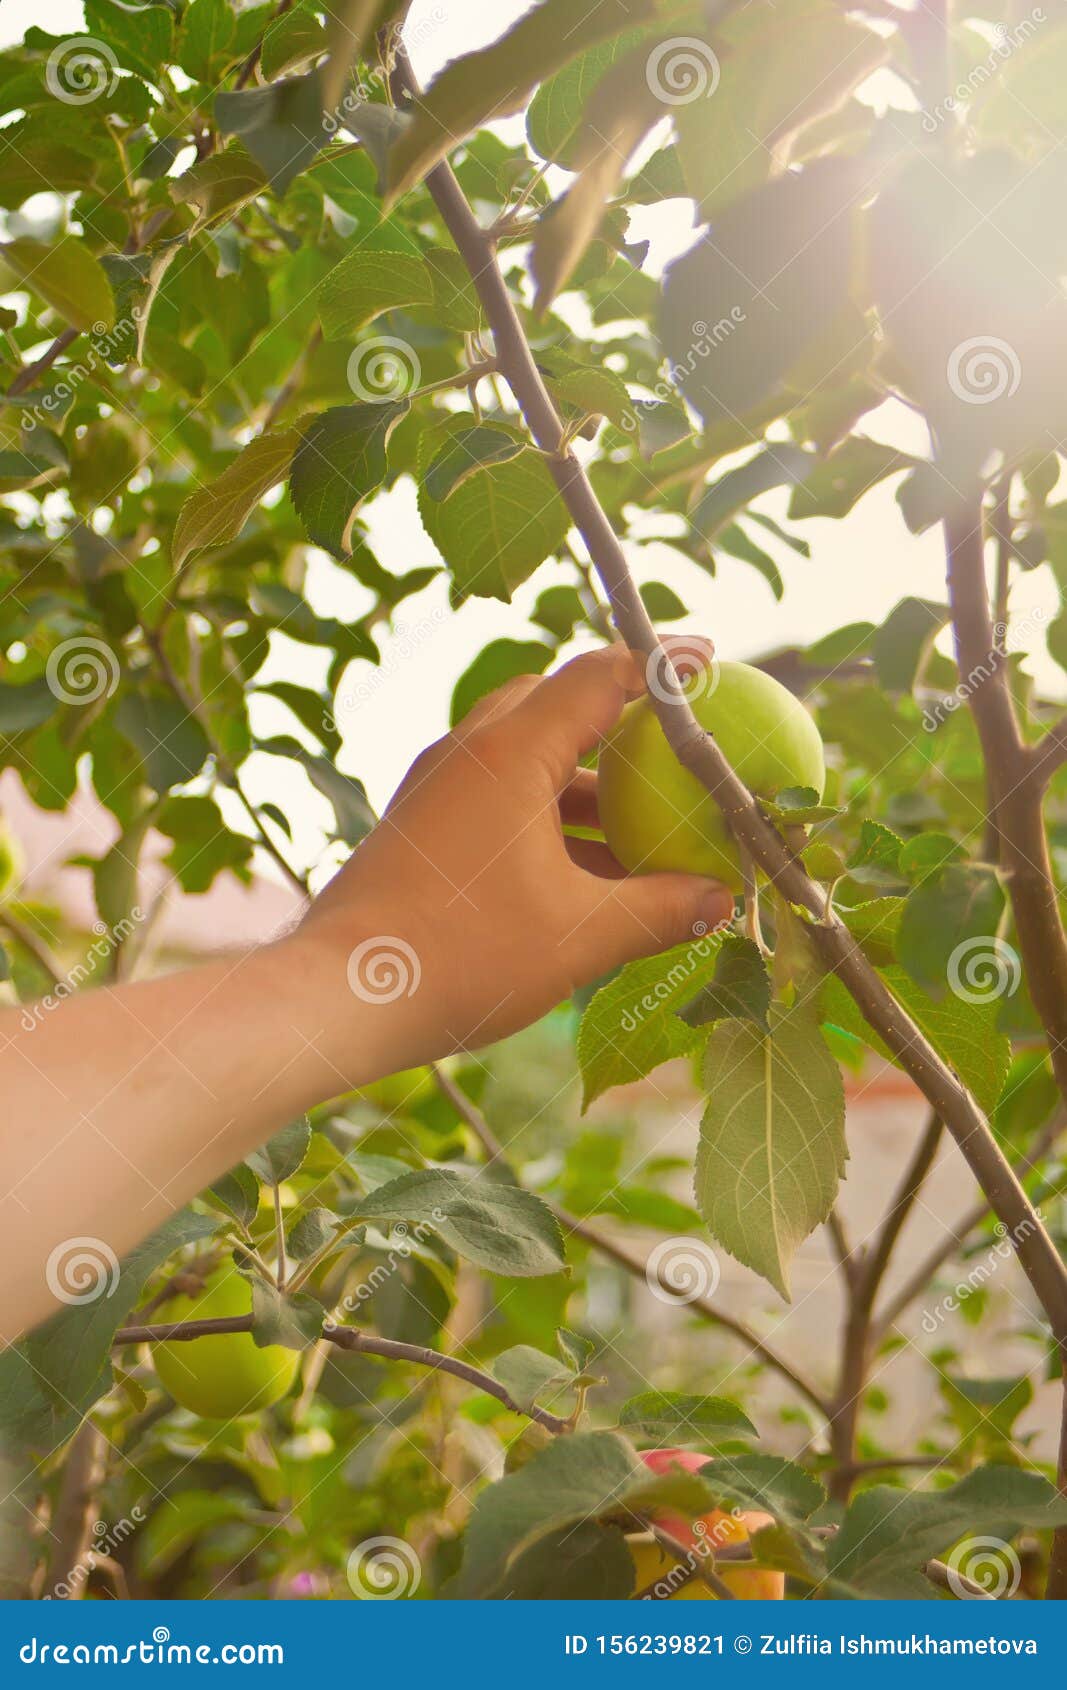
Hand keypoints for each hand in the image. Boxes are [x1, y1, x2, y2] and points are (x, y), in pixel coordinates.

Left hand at [294, 640, 734, 1078]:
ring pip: (524, 755)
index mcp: (509, 752)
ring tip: (643, 822)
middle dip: (617, 713)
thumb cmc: (459, 957)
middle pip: (554, 702)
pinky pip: (497, 795)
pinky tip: (585, 871)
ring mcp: (437, 787)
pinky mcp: (422, 825)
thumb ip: (659, 910)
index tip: (707, 659)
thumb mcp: (579, 937)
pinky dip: (546, 813)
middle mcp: (467, 752)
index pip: (598, 677)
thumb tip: (720, 900)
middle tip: (672, 739)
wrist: (341, 995)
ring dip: (583, 778)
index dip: (658, 666)